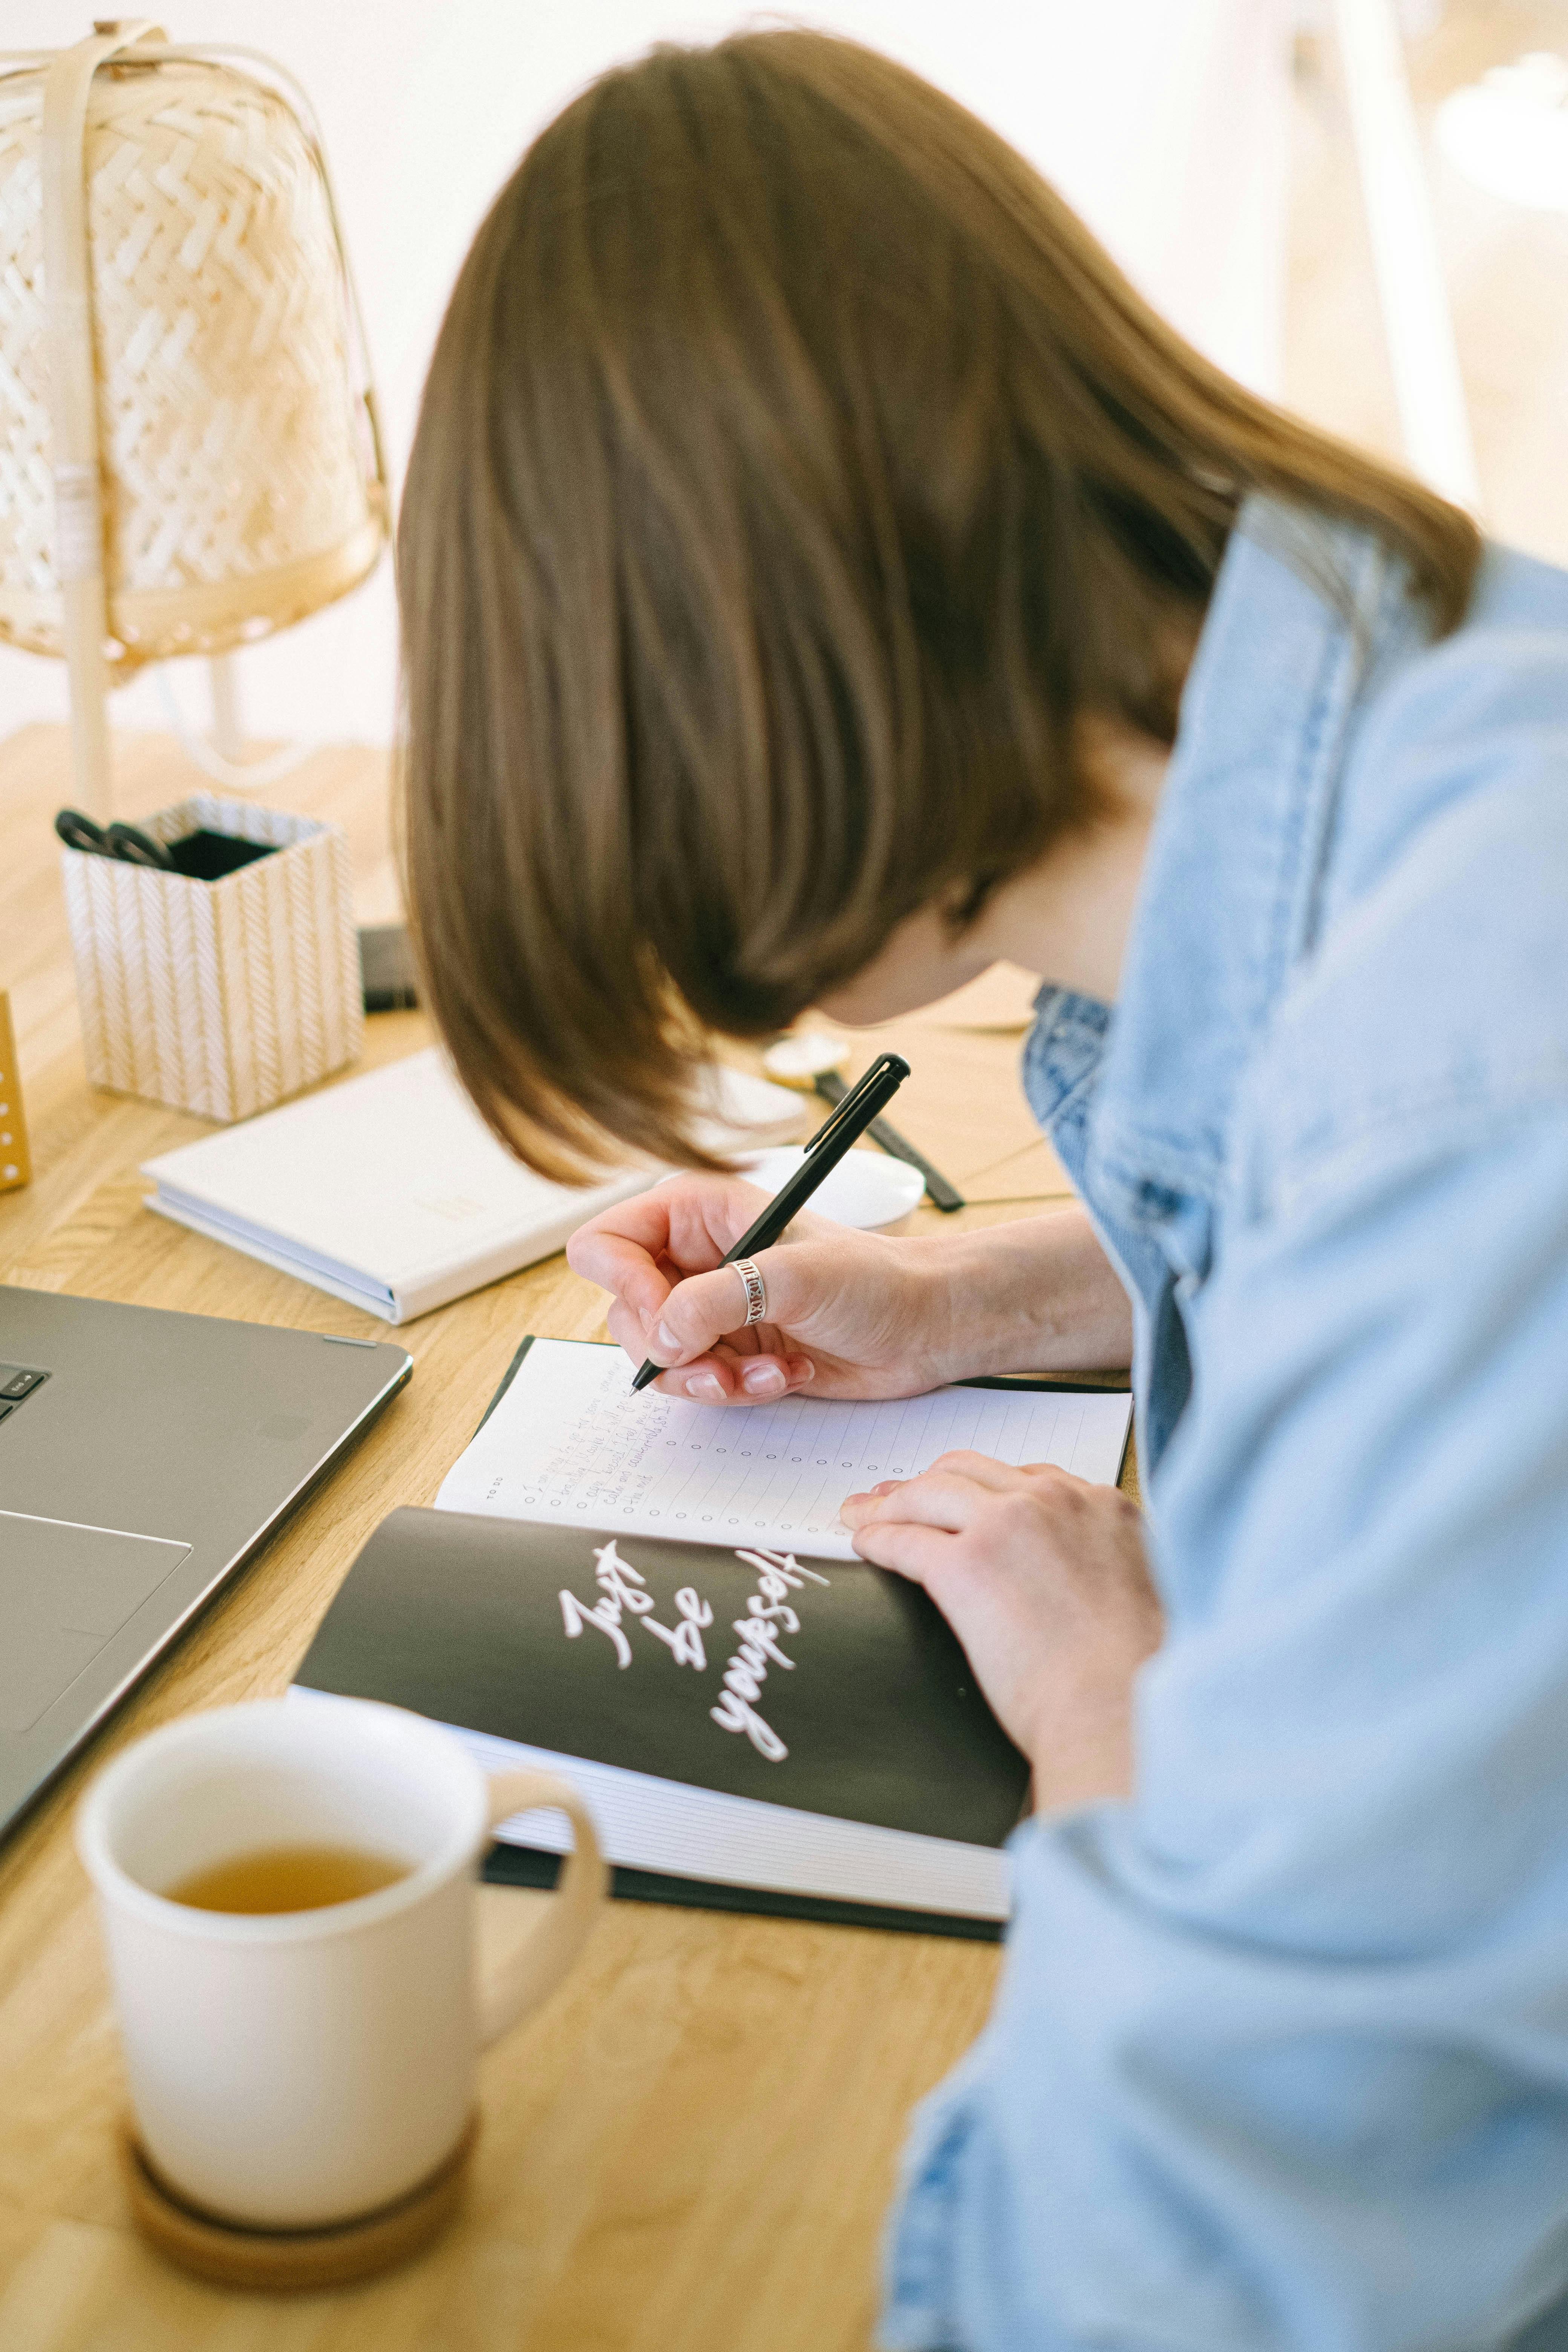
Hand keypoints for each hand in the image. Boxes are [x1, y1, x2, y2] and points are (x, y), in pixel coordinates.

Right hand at [566, 1175, 947, 1403]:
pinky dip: (736, 1389)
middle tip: (721, 1361)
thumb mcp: (794, 1276)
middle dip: (673, 1349)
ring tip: (767, 1370)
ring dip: (710, 1377)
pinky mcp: (730, 1351)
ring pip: (659, 1358)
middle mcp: (693, 1259)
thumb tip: (659, 1338)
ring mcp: (710, 1309)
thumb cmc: (874, 1279)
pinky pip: (699, 1384)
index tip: (667, 1317)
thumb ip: (714, 1301)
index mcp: (696, 1213)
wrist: (923, 1327)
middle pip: (625, 1313)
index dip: (624, 1284)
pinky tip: (784, 1375)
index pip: (606, 1243)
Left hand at [840, 1452, 1159, 1803]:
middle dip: (929, 1482)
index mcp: (1101, 1506)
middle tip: (897, 1496)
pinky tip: (866, 1545)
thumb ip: (1100, 1561)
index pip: (1025, 1478)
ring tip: (865, 1515)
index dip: (983, 1488)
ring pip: (930, 1493)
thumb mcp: (1135, 1588)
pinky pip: (905, 1540)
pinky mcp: (964, 1566)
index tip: (962, 1496)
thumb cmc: (1135, 1675)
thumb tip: (1071, 1573)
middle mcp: (1054, 1501)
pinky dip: (878, 1538)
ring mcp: (1006, 1526)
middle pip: (970, 1472)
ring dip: (892, 1502)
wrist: (1122, 1708)